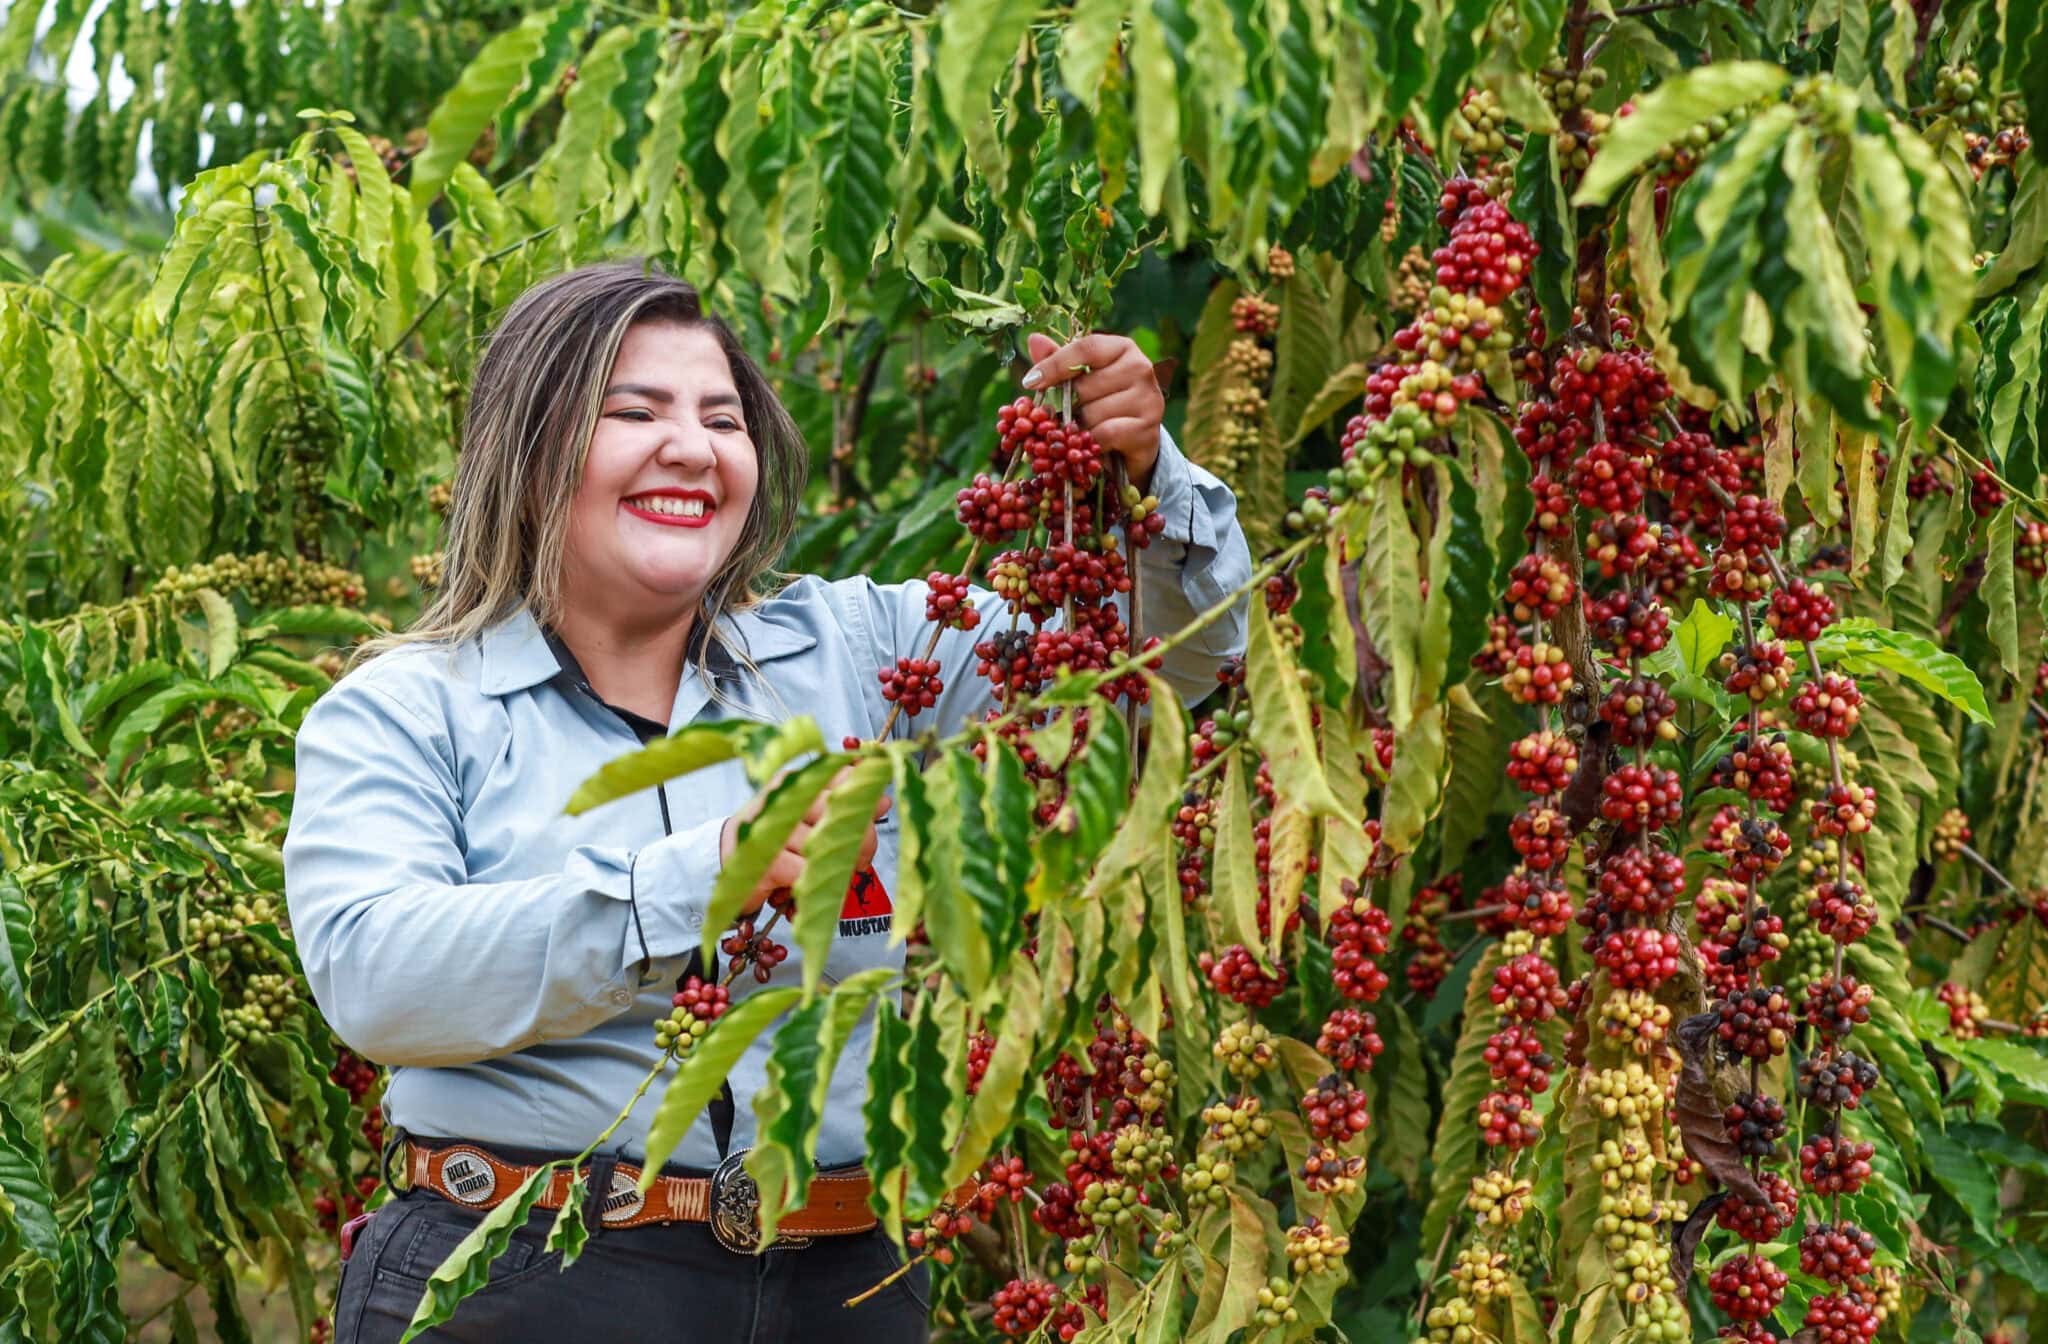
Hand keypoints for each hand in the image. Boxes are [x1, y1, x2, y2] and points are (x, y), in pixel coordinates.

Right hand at [718, 766, 892, 915]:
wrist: (726, 858)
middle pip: (838, 810)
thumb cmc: (776, 837)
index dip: (864, 795)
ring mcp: (771, 826)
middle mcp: (783, 797)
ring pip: (824, 842)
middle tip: (863, 857)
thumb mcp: (810, 817)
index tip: (877, 809)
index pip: (842, 776)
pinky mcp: (763, 857)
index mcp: (796, 781)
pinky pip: (804, 869)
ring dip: (839, 864)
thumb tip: (882, 800)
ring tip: (838, 874)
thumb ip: (845, 807)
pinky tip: (814, 883)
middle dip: (862, 837)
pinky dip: (815, 880)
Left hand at [1021, 332, 1166, 489]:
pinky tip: (1091, 446)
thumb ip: (1059, 362)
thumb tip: (1034, 340)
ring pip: (1093, 413)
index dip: (1055, 364)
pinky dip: (1091, 443)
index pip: (1086, 348)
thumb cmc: (1103, 404)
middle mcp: (1140, 367)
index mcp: (1122, 348)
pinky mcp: (1148, 428)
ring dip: (1079, 427)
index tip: (1030, 382)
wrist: (1134, 443)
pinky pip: (1105, 434)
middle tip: (1069, 416)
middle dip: (1068, 405)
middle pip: (1084, 385)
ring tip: (1084, 431)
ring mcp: (1148, 398)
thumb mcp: (1081, 381)